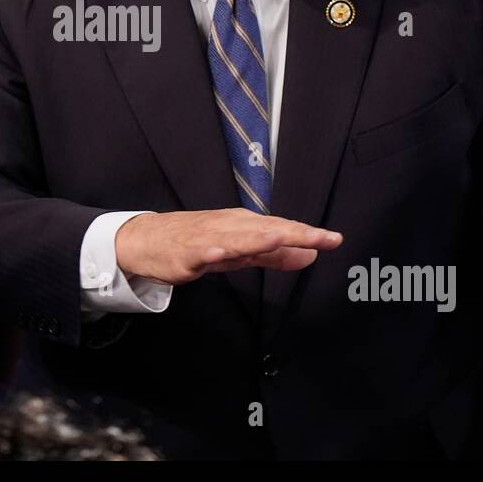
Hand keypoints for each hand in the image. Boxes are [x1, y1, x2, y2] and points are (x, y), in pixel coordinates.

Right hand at [115, 208, 341, 285]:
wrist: (148, 241)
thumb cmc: (196, 243)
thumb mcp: (241, 252)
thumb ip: (275, 255)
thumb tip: (310, 255)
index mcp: (245, 226)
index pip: (282, 229)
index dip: (309, 234)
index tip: (335, 239)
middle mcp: (230, 226)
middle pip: (267, 230)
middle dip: (296, 233)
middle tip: (324, 238)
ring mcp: (208, 238)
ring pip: (239, 238)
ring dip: (260, 238)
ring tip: (282, 238)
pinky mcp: (187, 252)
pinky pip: (201, 252)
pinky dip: (212, 251)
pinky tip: (221, 252)